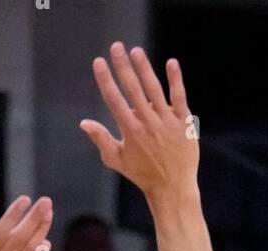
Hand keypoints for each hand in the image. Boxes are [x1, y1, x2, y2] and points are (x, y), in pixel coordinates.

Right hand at [80, 43, 197, 201]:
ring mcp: (167, 121)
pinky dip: (175, 80)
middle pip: (133, 89)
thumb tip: (84, 123)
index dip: (105, 79)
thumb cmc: (143, 174)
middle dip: (123, 66)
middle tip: (116, 46)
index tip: (99, 62)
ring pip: (154, 89)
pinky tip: (171, 63)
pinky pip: (179, 97)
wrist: (173, 187)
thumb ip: (101, 139)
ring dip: (144, 68)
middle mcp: (147, 123)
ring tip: (136, 51)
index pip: (114, 99)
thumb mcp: (118, 160)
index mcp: (130, 131)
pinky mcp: (184, 122)